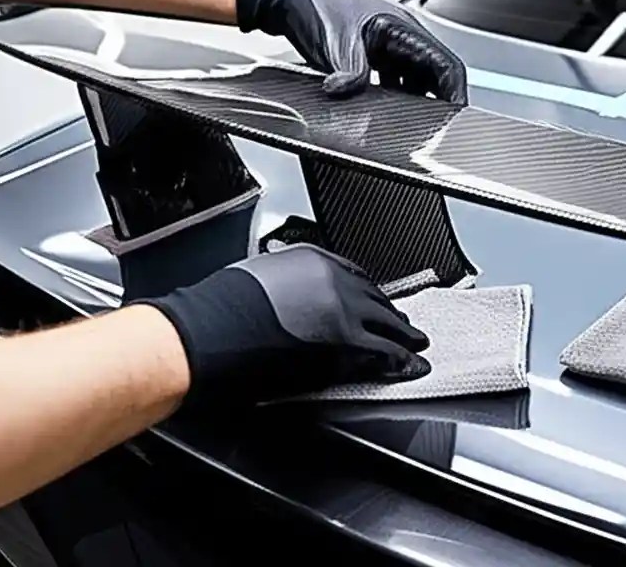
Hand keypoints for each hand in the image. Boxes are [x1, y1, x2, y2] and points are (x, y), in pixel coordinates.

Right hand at [135, 244, 430, 405]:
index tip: (377, 302)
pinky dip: (402, 361)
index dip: (369, 294)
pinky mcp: (345, 345)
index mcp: (313, 260)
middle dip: (391, 314)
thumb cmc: (220, 308)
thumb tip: (290, 293)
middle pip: (376, 299)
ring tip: (416, 345)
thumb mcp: (258, 275)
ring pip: (388, 325)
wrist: (209, 333)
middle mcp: (335, 282)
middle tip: (404, 325)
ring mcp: (344, 313)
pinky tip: (411, 365)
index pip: (355, 276)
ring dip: (404, 337)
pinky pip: (384, 353)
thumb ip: (285, 280)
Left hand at [235, 0, 467, 104]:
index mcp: (403, 27)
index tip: (455, 117)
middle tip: (434, 129)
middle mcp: (401, 36)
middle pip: (435, 75)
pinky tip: (383, 112)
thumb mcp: (335, 41)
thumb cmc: (314, 4)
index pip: (446, 64)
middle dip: (438, 102)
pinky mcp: (373, 56)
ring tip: (409, 124)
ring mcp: (388, 46)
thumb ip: (350, 71)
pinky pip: (394, 81)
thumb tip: (349, 92)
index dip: (455, 92)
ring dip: (415, 102)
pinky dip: (394, 98)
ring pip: (416, 80)